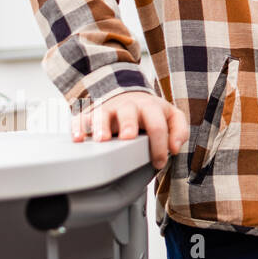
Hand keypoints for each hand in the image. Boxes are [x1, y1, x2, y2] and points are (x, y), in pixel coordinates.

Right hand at [72, 90, 188, 169]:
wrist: (129, 96)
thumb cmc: (152, 113)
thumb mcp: (171, 117)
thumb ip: (179, 130)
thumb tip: (175, 147)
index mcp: (151, 107)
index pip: (157, 125)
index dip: (160, 144)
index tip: (158, 162)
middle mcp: (129, 106)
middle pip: (129, 113)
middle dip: (129, 124)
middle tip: (128, 138)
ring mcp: (108, 108)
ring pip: (103, 113)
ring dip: (102, 126)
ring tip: (101, 139)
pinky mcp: (91, 114)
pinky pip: (81, 118)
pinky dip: (78, 127)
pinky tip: (77, 138)